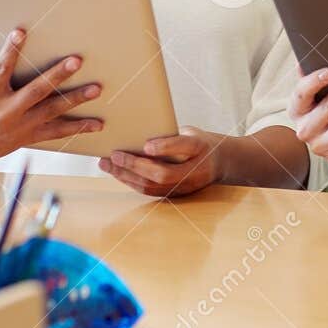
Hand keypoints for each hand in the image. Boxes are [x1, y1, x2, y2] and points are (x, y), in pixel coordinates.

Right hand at [0, 29, 102, 165]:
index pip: (1, 68)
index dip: (11, 50)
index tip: (22, 33)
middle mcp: (6, 111)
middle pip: (36, 91)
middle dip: (57, 76)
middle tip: (76, 61)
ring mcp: (20, 126)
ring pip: (52, 111)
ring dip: (75, 100)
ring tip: (96, 89)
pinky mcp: (29, 137)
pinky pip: (57, 133)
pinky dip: (78, 128)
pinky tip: (96, 123)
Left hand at [99, 129, 226, 196]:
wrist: (221, 163)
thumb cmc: (201, 142)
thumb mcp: (192, 132)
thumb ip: (171, 135)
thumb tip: (139, 132)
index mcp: (201, 147)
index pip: (184, 147)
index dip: (165, 147)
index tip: (146, 144)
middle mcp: (194, 171)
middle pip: (163, 173)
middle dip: (135, 165)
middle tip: (114, 154)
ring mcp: (185, 186)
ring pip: (152, 185)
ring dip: (126, 175)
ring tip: (106, 163)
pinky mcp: (175, 195)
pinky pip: (150, 191)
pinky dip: (130, 181)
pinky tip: (117, 172)